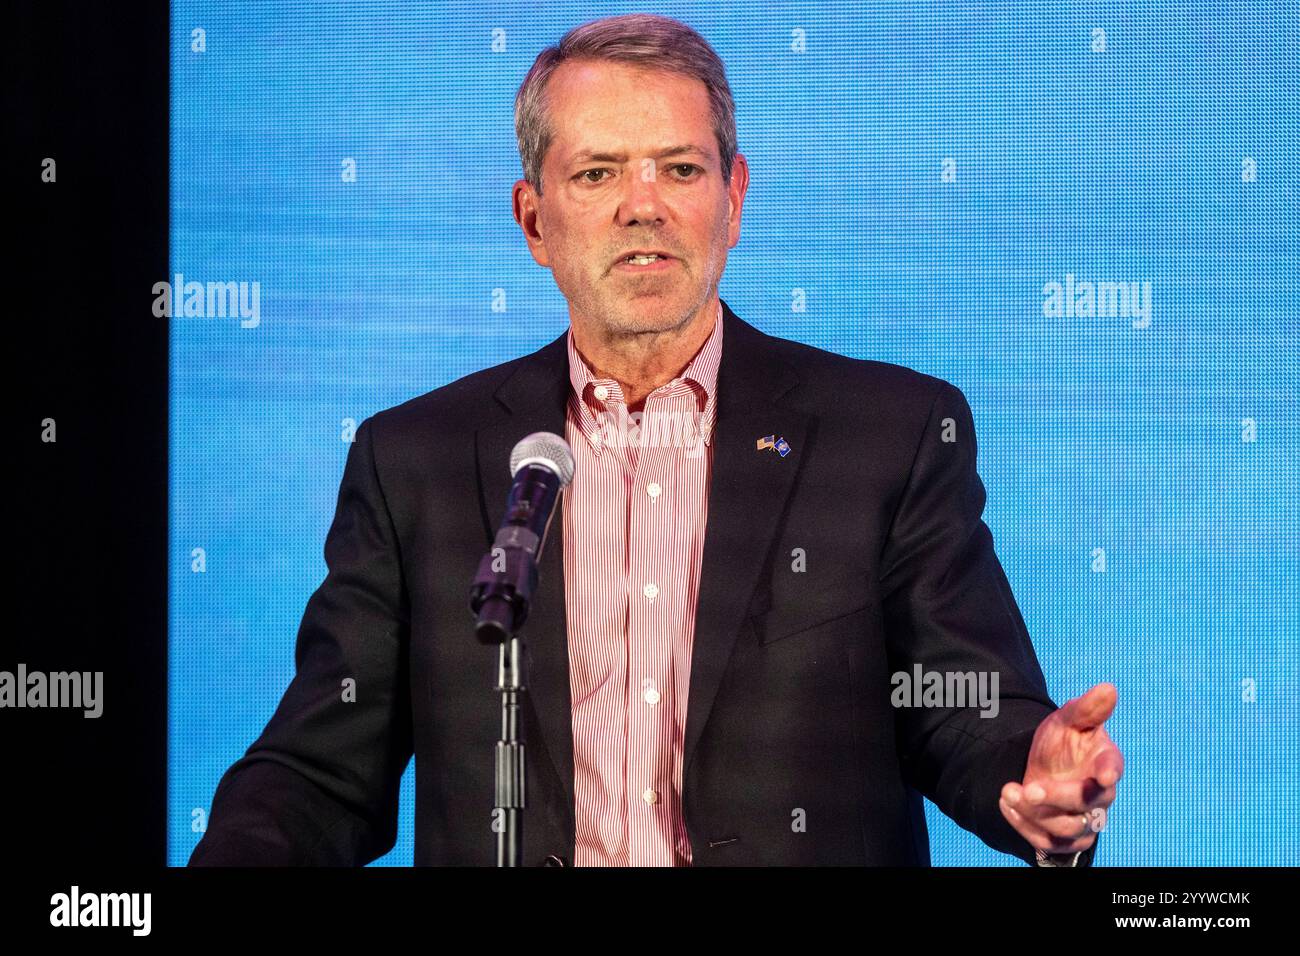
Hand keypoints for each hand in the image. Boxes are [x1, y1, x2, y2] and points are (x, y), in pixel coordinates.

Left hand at [999, 683, 1123, 856]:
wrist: (1044, 769)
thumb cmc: (1062, 743)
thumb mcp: (1067, 720)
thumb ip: (1086, 709)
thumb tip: (1108, 688)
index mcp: (1104, 762)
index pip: (1113, 767)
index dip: (1110, 770)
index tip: (1104, 774)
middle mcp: (1100, 796)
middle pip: (1086, 805)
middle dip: (1056, 798)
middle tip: (1028, 788)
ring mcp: (1085, 820)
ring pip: (1066, 829)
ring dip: (1034, 813)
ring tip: (1009, 792)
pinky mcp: (1066, 839)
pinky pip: (1049, 844)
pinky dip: (1024, 826)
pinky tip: (1006, 804)